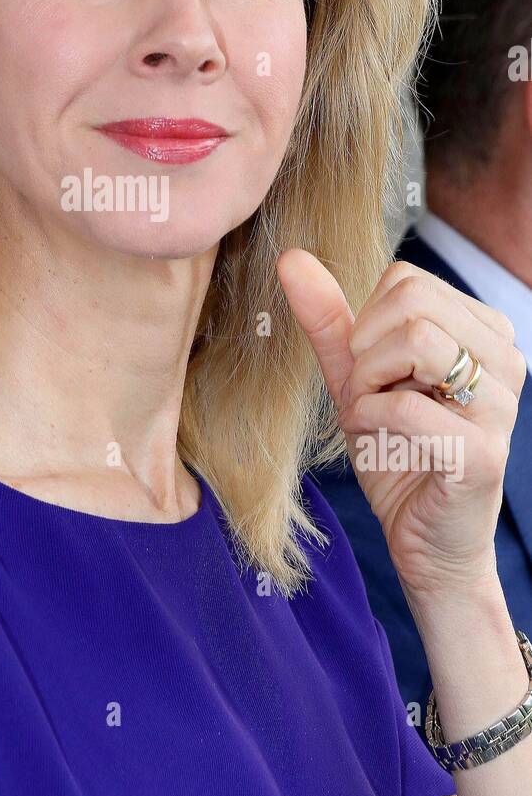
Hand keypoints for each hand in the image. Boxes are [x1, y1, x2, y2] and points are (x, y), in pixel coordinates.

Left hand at [276, 250, 525, 598]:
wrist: (424, 538)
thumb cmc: (398, 453)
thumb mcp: (357, 377)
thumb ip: (330, 319)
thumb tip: (291, 257)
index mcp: (483, 330)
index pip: (406, 279)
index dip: (366, 322)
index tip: (368, 369)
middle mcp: (504, 358)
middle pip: (411, 300)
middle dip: (365, 349)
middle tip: (367, 393)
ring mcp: (500, 404)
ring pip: (415, 341)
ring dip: (368, 382)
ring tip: (373, 415)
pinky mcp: (483, 452)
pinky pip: (406, 405)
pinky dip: (370, 419)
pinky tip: (378, 442)